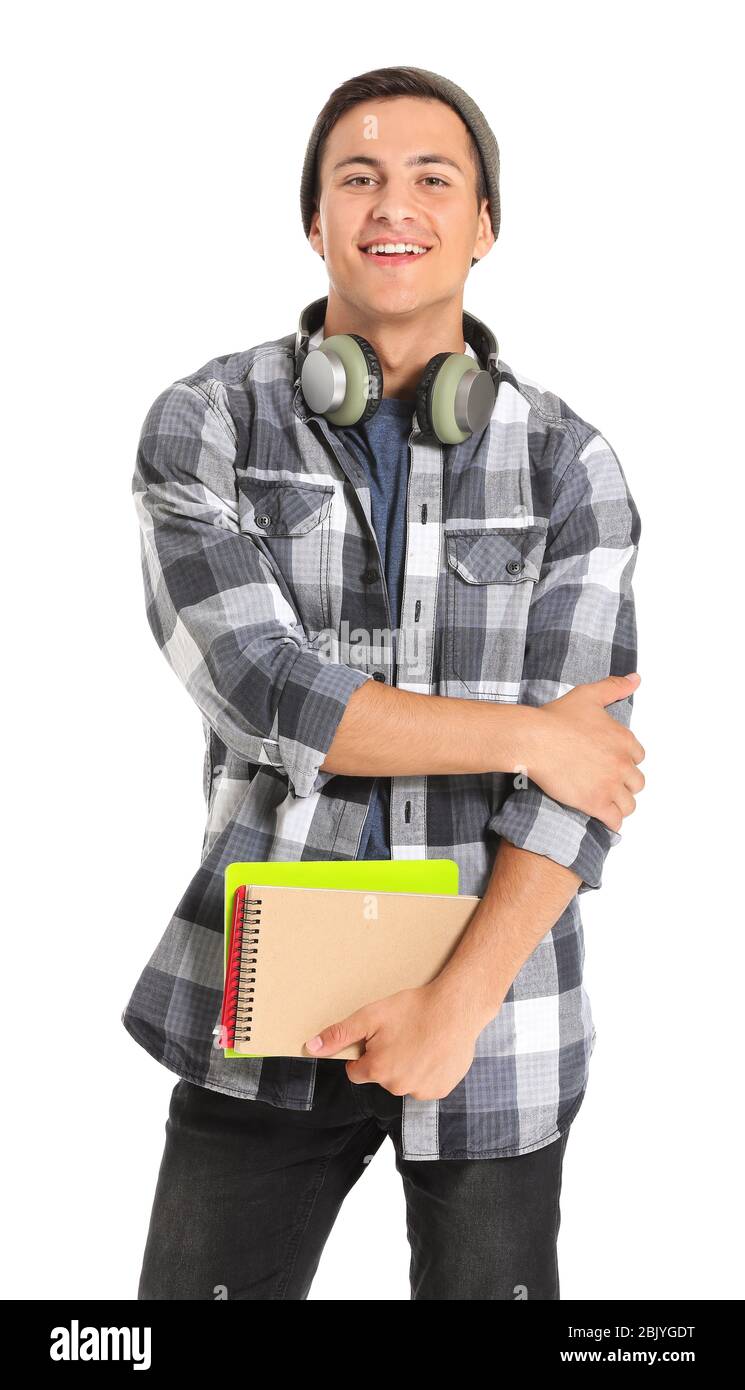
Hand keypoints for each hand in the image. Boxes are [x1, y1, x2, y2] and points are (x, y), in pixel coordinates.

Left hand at [304, 980, 488, 1100]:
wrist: (457, 1007)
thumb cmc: (413, 1008)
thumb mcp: (370, 1016)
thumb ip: (339, 1035)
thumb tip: (309, 1048)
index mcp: (378, 1070)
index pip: (358, 1072)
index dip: (366, 1054)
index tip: (380, 1038)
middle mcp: (398, 1088)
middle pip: (382, 1077)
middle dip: (388, 1060)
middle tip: (403, 1035)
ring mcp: (422, 1091)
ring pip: (404, 1081)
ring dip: (408, 1067)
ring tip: (420, 1041)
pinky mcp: (441, 1090)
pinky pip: (426, 1084)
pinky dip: (428, 1071)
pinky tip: (433, 1051)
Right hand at [528, 672, 645, 830]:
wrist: (534, 739)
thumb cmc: (556, 718)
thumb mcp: (588, 695)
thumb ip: (614, 687)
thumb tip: (636, 679)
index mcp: (623, 739)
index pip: (638, 757)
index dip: (625, 760)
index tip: (611, 763)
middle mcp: (621, 763)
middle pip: (636, 782)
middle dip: (624, 784)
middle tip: (608, 784)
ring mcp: (610, 785)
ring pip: (629, 804)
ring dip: (620, 804)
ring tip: (607, 803)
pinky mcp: (595, 803)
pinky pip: (615, 820)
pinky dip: (612, 822)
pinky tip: (605, 820)